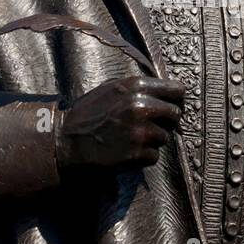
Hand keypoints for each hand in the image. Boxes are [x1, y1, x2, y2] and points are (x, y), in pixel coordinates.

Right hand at [56, 75, 184, 171]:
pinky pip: (154, 156)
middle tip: (149, 127)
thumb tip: (169, 94)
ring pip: (165, 137)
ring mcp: (141, 131)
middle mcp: (141, 106)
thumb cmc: (88, 114)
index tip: (170, 107)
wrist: (66, 141)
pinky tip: (126, 151)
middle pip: (175, 115)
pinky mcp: (138, 153)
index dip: (175, 100)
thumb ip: (140, 89)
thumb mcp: (112, 89)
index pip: (177, 91)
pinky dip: (143, 157)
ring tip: (130, 139)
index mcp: (136, 87)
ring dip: (152, 141)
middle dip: (166, 122)